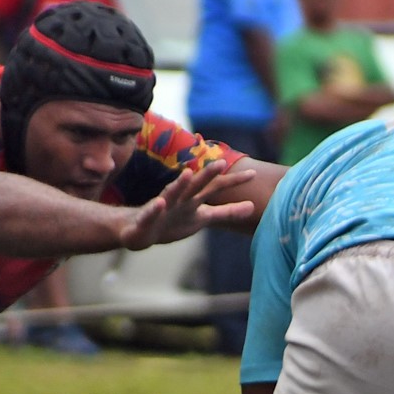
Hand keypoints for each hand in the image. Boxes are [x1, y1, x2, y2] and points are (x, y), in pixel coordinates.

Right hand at [120, 160, 257, 249]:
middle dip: (207, 174)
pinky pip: (150, 214)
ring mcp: (162, 207)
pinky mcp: (146, 219)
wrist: (138, 230)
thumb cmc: (173, 221)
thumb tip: (253, 207)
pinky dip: (154, 209)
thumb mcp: (203, 218)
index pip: (217, 187)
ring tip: (187, 174)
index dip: (234, 181)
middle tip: (221, 162)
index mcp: (194, 198)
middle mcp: (180, 199)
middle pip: (196, 185)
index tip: (254, 174)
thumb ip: (226, 212)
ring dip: (180, 184)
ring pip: (171, 194)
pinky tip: (159, 203)